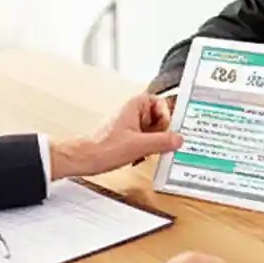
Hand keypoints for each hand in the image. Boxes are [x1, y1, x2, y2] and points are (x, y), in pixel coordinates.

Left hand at [50, 94, 181, 179]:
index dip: (166, 118)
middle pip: (160, 118)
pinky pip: (146, 139)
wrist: (84, 159)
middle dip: (161, 133)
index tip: (166, 131)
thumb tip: (180, 139)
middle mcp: (134, 111)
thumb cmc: (103, 148)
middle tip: (155, 143)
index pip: (162, 103)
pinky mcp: (129, 136)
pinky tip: (138, 156)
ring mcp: (131, 124)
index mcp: (136, 105)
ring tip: (143, 151)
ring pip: (154, 131)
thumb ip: (162, 141)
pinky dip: (147, 148)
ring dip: (153, 143)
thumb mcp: (139, 146)